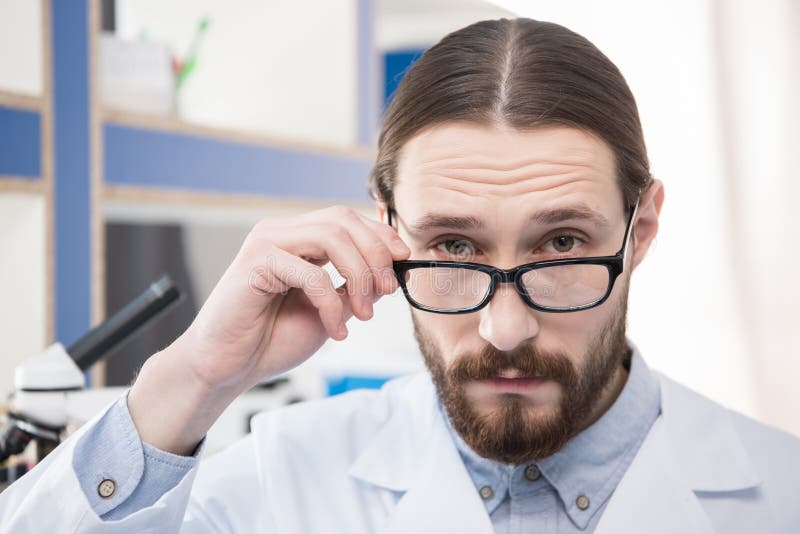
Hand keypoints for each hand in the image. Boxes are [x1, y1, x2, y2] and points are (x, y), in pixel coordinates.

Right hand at [128, 205, 409, 453]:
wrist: (229, 367)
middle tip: (389, 290)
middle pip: (342, 220)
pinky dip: (331, 303)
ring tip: (364, 313)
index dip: (380, 235)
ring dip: (359, 275)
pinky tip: (335, 330)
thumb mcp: (330, 310)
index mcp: (297, 238)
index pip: (346, 219)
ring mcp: (265, 243)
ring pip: (331, 237)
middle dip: (375, 254)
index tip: (404, 260)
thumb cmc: (272, 338)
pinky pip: (310, 272)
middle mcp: (280, 232)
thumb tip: (392, 270)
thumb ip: (354, 288)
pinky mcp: (254, 263)